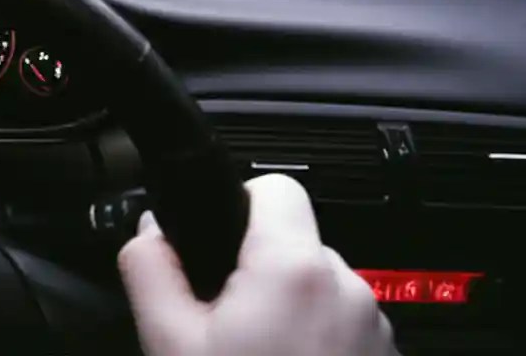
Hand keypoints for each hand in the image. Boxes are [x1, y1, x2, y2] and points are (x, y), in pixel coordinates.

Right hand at [119, 174, 397, 355]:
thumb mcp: (167, 343)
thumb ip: (149, 269)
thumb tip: (149, 232)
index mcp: (292, 269)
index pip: (275, 186)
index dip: (235, 204)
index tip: (212, 242)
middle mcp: (347, 289)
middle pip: (293, 242)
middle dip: (254, 269)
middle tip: (219, 322)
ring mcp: (375, 329)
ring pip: (318, 288)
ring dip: (286, 309)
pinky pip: (342, 327)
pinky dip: (313, 342)